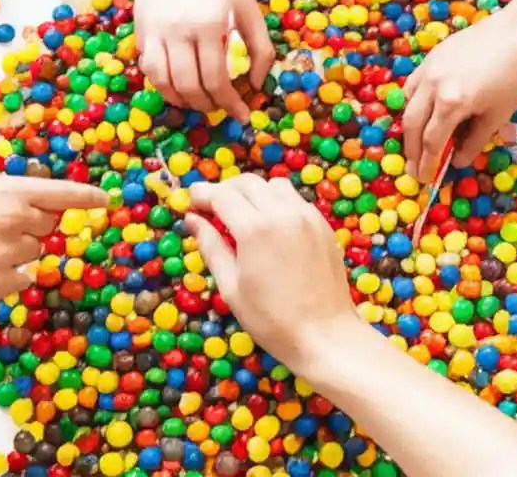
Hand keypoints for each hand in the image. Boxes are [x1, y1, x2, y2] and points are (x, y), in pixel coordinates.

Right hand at [0, 176, 106, 305]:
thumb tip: (17, 205)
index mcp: (5, 189)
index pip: (60, 193)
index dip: (85, 198)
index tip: (104, 201)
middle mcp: (14, 220)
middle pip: (46, 228)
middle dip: (29, 228)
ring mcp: (7, 255)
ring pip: (29, 255)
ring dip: (11, 253)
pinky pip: (14, 281)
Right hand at [135, 0, 273, 120]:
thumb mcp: (248, 7)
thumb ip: (259, 47)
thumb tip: (256, 84)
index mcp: (210, 25)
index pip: (216, 80)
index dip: (230, 104)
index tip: (241, 116)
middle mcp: (178, 31)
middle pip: (189, 87)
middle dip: (207, 106)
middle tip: (219, 109)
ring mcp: (155, 31)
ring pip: (163, 82)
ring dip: (181, 100)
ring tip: (198, 102)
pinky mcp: (141, 28)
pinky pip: (149, 67)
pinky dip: (162, 84)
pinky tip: (177, 85)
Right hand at [185, 174, 360, 370]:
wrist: (326, 335)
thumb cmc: (272, 320)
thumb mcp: (231, 287)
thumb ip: (211, 247)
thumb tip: (192, 220)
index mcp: (255, 229)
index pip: (222, 195)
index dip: (202, 193)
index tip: (190, 199)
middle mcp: (283, 213)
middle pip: (248, 183)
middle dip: (225, 190)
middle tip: (211, 207)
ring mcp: (307, 216)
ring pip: (274, 185)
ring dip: (254, 192)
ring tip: (242, 214)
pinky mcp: (322, 224)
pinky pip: (295, 199)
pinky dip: (277, 201)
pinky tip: (270, 225)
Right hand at [402, 0, 516, 178]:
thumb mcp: (499, 114)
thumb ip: (475, 140)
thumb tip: (457, 160)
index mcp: (452, 103)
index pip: (432, 141)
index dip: (427, 163)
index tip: (424, 179)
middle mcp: (433, 87)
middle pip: (413, 125)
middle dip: (412, 150)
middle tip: (414, 167)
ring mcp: (429, 69)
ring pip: (408, 103)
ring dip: (410, 126)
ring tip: (416, 141)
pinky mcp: (432, 56)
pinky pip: (413, 84)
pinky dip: (413, 101)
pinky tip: (422, 109)